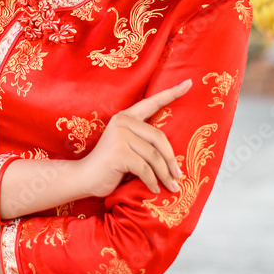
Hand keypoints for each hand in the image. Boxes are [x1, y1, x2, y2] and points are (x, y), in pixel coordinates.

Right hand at [75, 79, 190, 197]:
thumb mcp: (128, 148)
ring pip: (154, 156)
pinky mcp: (119, 152)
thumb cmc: (109, 166)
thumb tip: (174, 157)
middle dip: (171, 160)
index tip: (189, 83)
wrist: (84, 178)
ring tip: (171, 187)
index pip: (152, 102)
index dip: (172, 93)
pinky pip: (145, 169)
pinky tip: (153, 190)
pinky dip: (152, 182)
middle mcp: (123, 122)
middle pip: (159, 138)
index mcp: (126, 117)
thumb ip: (144, 143)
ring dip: (164, 175)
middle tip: (179, 176)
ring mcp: (120, 136)